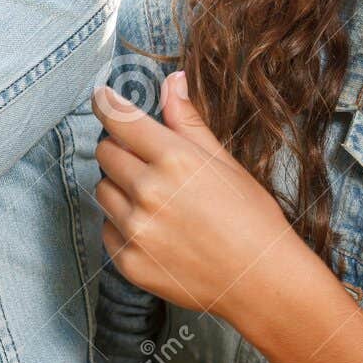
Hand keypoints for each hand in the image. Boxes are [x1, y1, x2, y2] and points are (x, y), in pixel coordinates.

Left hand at [91, 70, 303, 320]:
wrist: (261, 281)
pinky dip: (122, 225)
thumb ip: (189, 122)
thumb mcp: (224, 162)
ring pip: (103, 191)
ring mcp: (136, 230)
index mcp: (174, 159)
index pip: (120, 120)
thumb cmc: (252, 217)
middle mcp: (148, 191)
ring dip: (119, 187)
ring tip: (156, 199)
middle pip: (105, 154)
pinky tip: (155, 229)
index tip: (101, 99)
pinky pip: (108, 230)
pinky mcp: (129, 262)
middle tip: (144, 160)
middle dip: (119, 149)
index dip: (106, 105)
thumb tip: (172, 81)